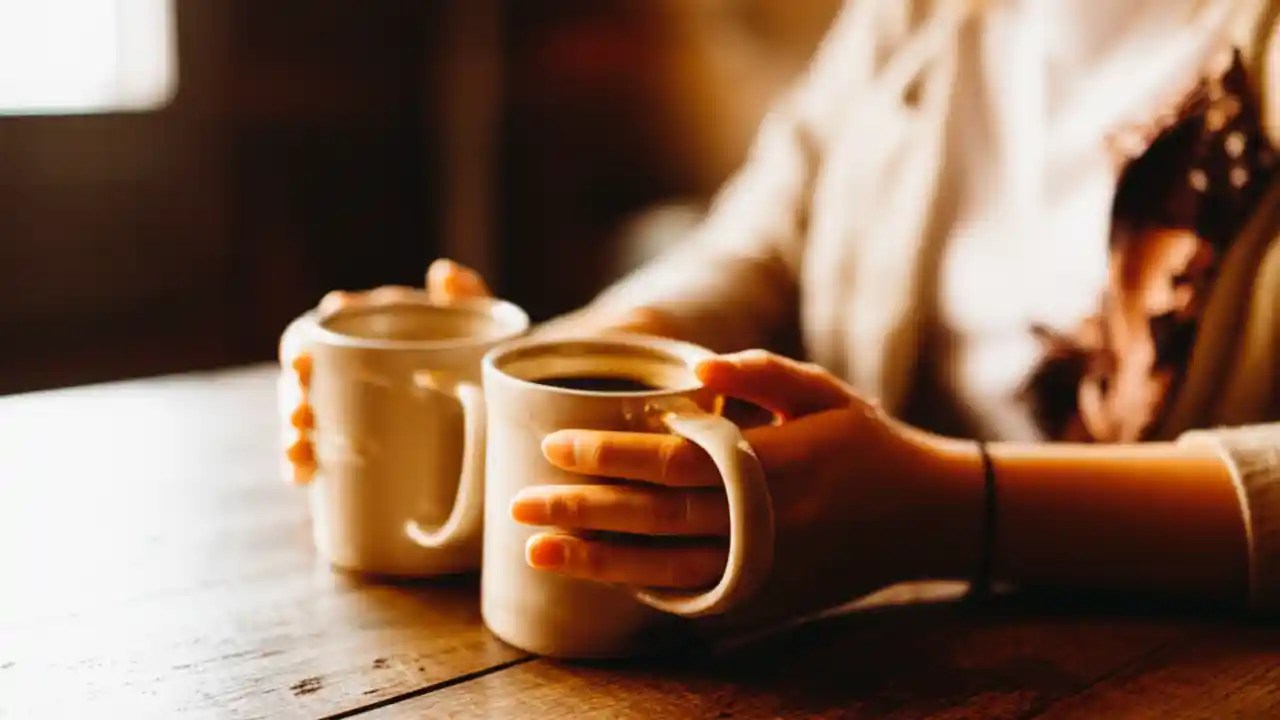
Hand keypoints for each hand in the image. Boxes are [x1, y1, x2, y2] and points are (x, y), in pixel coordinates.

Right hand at [278, 259, 490, 483]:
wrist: (501, 413)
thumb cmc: (483, 359)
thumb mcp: (483, 330)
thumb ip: (469, 298)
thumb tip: (443, 272)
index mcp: (372, 335)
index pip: (323, 332)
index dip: (303, 342)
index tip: (304, 358)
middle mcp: (351, 371)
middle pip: (304, 377)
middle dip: (293, 393)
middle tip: (301, 411)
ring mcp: (350, 412)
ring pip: (305, 418)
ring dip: (291, 432)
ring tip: (298, 447)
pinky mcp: (354, 450)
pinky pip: (320, 459)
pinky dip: (303, 466)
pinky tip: (302, 476)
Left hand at [511, 351, 983, 622]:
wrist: (924, 519)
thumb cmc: (868, 444)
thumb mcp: (826, 391)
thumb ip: (763, 371)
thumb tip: (698, 364)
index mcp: (774, 465)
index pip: (677, 462)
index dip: (612, 456)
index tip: (555, 445)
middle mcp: (764, 523)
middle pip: (656, 520)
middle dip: (583, 511)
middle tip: (518, 504)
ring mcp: (762, 569)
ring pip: (664, 570)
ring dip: (595, 561)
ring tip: (536, 551)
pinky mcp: (762, 598)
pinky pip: (689, 595)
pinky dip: (638, 586)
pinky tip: (594, 572)